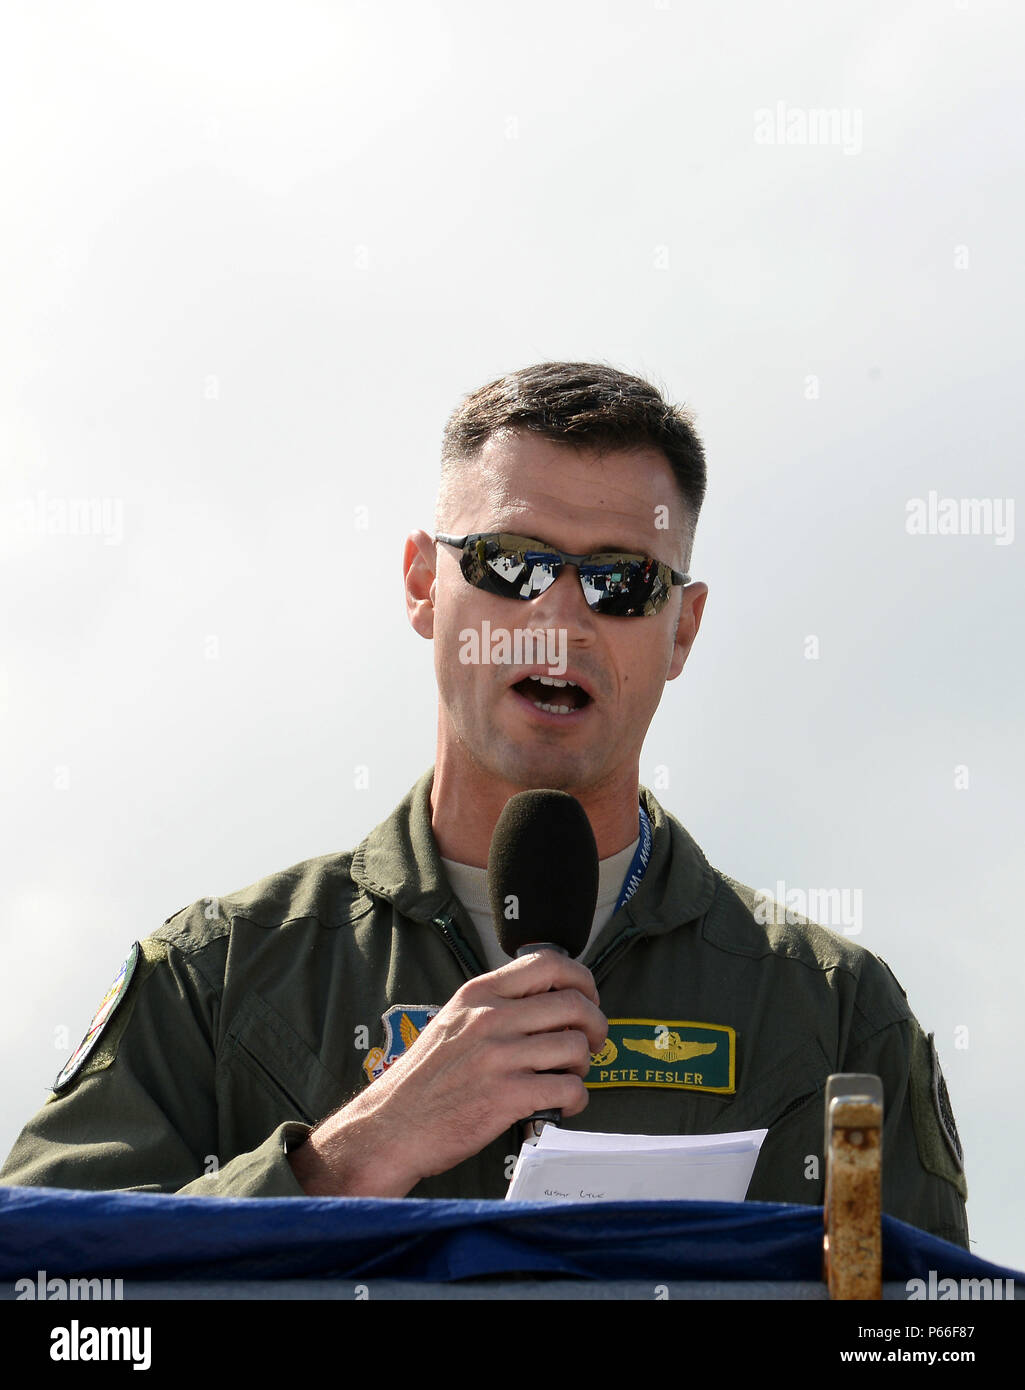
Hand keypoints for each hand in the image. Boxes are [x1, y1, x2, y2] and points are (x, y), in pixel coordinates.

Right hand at [288, 951, 606, 1196]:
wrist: (391, 1126)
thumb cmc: (424, 1079)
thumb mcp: (454, 1020)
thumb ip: (496, 1006)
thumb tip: (547, 1001)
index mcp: (479, 994)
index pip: (549, 963)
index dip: (582, 980)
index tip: (588, 998)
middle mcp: (491, 1019)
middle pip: (574, 1004)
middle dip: (595, 1025)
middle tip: (592, 1043)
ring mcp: (499, 1057)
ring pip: (576, 1047)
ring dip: (583, 1066)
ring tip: (568, 1077)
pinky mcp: (506, 1097)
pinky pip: (569, 1089)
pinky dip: (576, 1099)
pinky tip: (562, 1104)